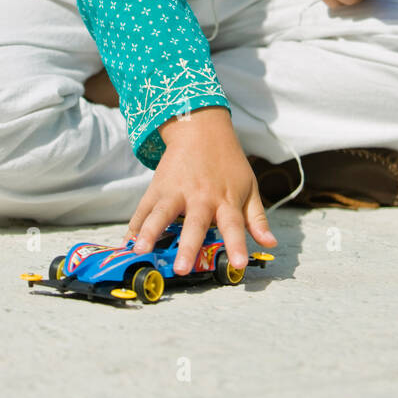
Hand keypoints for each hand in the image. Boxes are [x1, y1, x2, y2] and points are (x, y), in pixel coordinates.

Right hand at [122, 107, 277, 273]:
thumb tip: (270, 244)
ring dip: (151, 232)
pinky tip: (127, 242)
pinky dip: (135, 226)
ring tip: (141, 251)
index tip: (238, 264)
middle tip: (180, 269)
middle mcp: (200, 197)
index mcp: (225, 200)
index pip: (234, 225)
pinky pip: (144, 209)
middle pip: (194, 224)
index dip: (237, 245)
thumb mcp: (249, 187)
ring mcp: (176, 192)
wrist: (201, 128)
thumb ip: (257, 218)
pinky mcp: (158, 188)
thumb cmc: (228, 162)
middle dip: (187, 247)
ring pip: (161, 214)